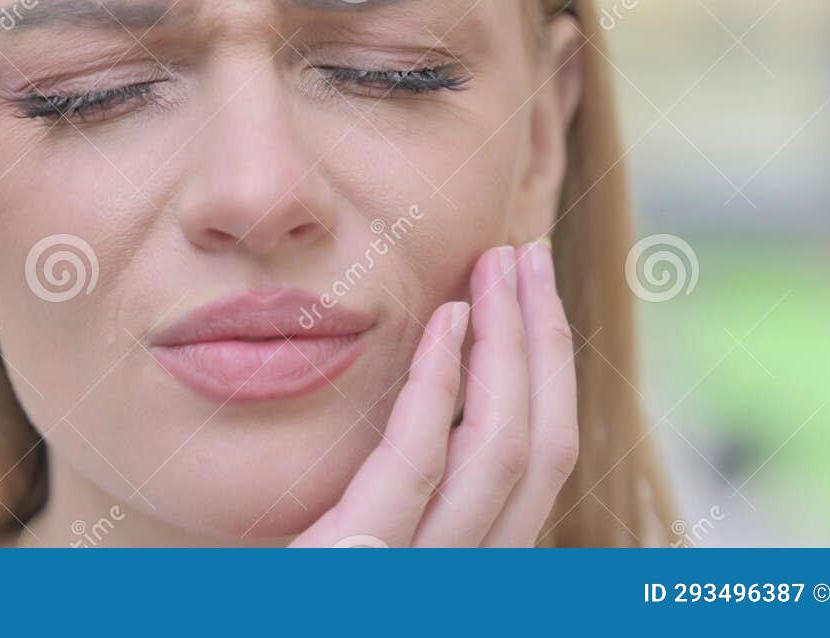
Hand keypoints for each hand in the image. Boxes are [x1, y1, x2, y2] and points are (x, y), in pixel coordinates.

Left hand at [289, 242, 579, 546]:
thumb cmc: (277, 577)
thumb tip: (446, 371)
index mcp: (473, 558)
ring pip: (497, 449)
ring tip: (493, 263)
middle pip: (540, 447)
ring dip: (506, 342)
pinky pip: (416, 460)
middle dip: (543, 339)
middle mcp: (466, 574)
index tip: (537, 287)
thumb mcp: (360, 523)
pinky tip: (448, 318)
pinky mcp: (354, 561)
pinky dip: (439, 382)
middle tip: (528, 253)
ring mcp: (419, 576)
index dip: (552, 368)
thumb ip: (402, 478)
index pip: (543, 459)